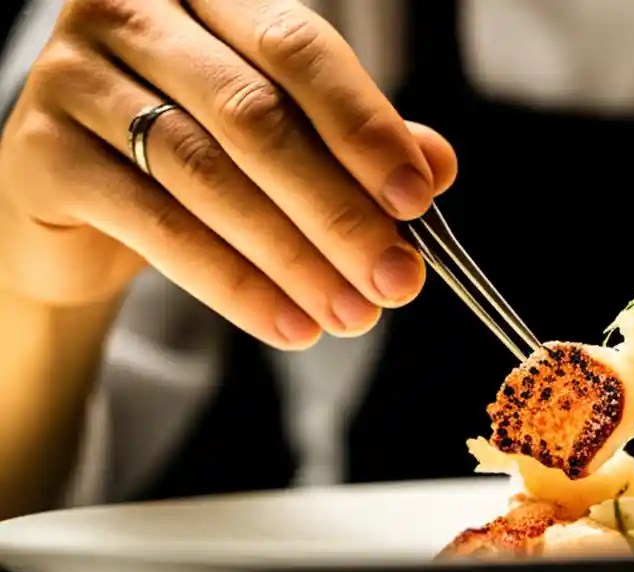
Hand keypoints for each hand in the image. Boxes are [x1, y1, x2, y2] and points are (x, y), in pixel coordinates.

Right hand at [0, 0, 456, 349]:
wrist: (77, 201)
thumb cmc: (196, 150)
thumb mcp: (282, 137)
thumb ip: (353, 140)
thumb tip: (438, 165)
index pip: (298, 46)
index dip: (364, 127)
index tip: (418, 203)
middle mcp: (131, 11)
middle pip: (255, 114)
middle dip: (338, 209)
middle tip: (398, 280)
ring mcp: (74, 77)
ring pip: (207, 174)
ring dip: (294, 257)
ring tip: (352, 315)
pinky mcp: (41, 153)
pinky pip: (156, 225)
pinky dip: (233, 284)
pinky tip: (288, 324)